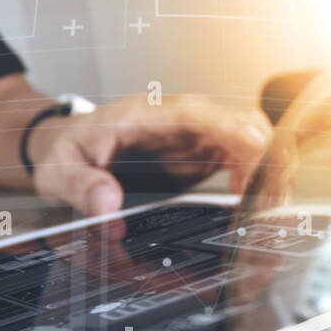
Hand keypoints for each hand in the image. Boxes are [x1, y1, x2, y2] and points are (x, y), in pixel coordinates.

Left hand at [26, 93, 270, 215]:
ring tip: (267, 215)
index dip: (235, 139)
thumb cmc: (66, 149)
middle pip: (244, 125)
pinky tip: (251, 211)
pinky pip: (244, 159)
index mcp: (149, 114)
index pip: (204, 116)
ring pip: (254, 141)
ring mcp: (196, 136)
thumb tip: (108, 206)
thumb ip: (83, 186)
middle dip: (267, 164)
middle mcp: (182, 119)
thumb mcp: (61, 169)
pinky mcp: (202, 155)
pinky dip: (257, 183)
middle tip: (268, 209)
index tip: (250, 171)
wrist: (65, 144)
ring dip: (269, 175)